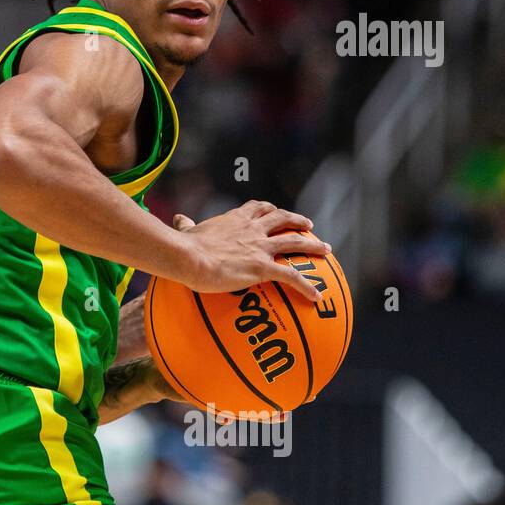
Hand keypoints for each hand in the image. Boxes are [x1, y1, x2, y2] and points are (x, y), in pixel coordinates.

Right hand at [170, 201, 330, 301]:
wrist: (189, 257)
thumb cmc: (184, 246)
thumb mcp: (187, 231)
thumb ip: (186, 224)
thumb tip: (177, 218)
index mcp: (235, 220)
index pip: (257, 208)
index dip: (268, 209)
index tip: (274, 211)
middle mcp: (252, 229)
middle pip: (282, 219)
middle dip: (297, 221)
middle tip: (309, 226)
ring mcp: (260, 247)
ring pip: (295, 242)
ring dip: (313, 245)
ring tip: (326, 249)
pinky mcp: (263, 267)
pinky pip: (291, 276)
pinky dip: (307, 285)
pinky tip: (317, 295)